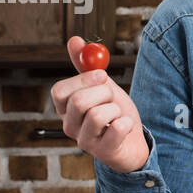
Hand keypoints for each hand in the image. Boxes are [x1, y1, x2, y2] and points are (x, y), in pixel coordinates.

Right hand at [51, 36, 150, 173]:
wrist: (134, 143)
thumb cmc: (115, 114)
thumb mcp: (102, 87)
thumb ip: (87, 67)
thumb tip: (74, 40)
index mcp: (65, 109)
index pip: (59, 91)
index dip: (82, 80)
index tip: (103, 75)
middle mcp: (70, 126)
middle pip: (78, 102)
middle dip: (103, 93)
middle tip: (113, 97)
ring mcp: (85, 142)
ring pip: (97, 115)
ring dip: (116, 110)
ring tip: (118, 115)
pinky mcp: (104, 153)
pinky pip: (117, 129)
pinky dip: (127, 123)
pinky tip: (126, 128)